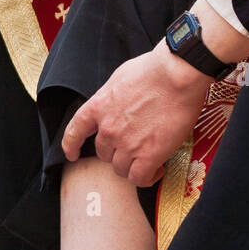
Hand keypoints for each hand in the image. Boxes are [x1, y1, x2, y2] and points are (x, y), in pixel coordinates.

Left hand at [61, 40, 211, 186]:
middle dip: (117, 152)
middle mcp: (108, 129)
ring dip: (132, 167)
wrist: (177, 76)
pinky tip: (157, 170)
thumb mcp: (120, 78)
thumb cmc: (154, 70)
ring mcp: (127, 144)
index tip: (72, 154)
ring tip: (148, 161)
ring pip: (121, 169)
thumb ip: (113, 98)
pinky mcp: (148, 155)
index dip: (71, 146)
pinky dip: (147, 178)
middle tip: (134, 147)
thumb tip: (118, 105)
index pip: (75, 132)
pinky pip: (139, 178)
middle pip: (104, 154)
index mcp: (98, 107)